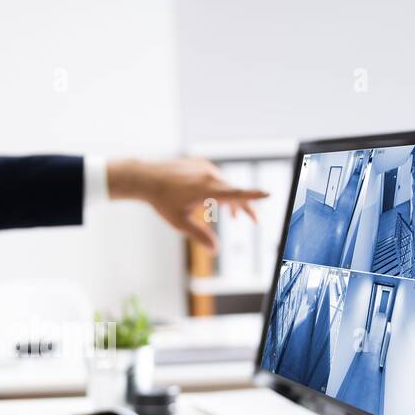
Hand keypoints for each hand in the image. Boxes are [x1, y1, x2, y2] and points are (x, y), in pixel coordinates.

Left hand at [107, 157, 268, 251]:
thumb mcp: (180, 223)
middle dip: (244, 206)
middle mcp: (209, 175)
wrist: (146, 177)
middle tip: (254, 221)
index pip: (235, 193)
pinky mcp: (200, 163)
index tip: (268, 194)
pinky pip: (216, 178)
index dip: (253, 196)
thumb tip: (216, 251)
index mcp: (206, 189)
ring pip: (225, 184)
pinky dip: (220, 190)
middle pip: (234, 191)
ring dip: (230, 200)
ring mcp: (205, 167)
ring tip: (233, 217)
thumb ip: (200, 236)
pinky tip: (214, 202)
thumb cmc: (162, 201)